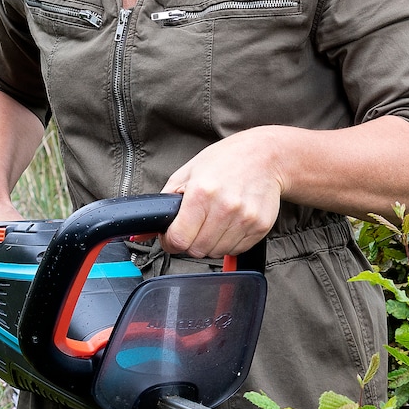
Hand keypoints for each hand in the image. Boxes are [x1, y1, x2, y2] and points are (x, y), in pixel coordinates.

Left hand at [161, 128, 282, 258]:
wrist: (266, 156)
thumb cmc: (224, 161)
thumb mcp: (187, 173)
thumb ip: (165, 204)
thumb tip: (142, 233)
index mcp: (202, 193)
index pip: (179, 239)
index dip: (170, 242)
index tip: (172, 236)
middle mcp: (225, 207)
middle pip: (197, 250)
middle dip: (190, 242)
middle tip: (195, 226)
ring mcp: (245, 218)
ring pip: (216, 253)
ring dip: (210, 243)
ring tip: (214, 220)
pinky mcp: (260, 226)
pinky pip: (236, 249)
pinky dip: (229, 242)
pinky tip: (230, 222)